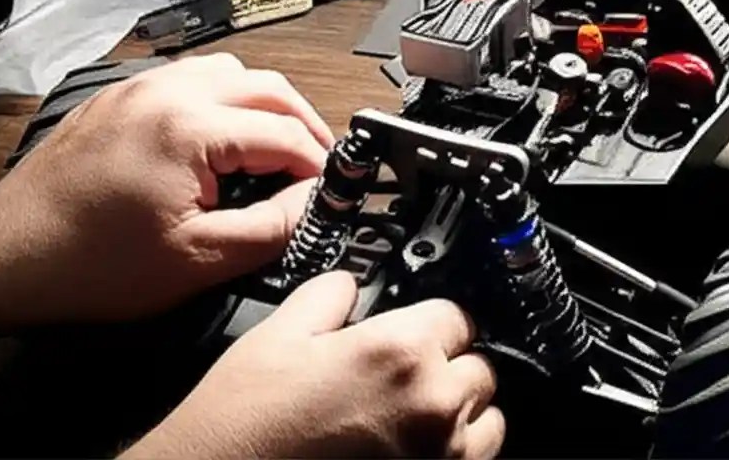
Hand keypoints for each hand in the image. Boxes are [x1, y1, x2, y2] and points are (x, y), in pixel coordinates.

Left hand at [0, 54, 334, 330]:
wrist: (10, 256)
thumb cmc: (89, 262)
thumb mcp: (199, 259)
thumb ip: (271, 228)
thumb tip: (314, 204)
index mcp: (191, 127)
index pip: (287, 132)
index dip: (320, 166)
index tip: (331, 193)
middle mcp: (168, 92)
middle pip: (270, 85)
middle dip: (305, 124)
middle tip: (319, 166)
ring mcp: (141, 88)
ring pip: (232, 72)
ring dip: (266, 105)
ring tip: (277, 150)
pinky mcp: (121, 97)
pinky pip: (192, 78)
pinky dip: (226, 101)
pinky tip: (225, 141)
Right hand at [126, 272, 504, 458]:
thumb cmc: (242, 425)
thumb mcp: (276, 336)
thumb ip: (328, 297)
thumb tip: (349, 285)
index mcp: (399, 352)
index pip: (457, 316)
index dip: (430, 322)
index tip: (413, 331)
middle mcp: (432, 404)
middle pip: (478, 367)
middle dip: (447, 366)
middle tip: (402, 378)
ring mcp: (440, 455)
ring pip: (486, 419)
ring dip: (460, 412)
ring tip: (411, 416)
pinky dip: (457, 451)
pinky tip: (409, 445)